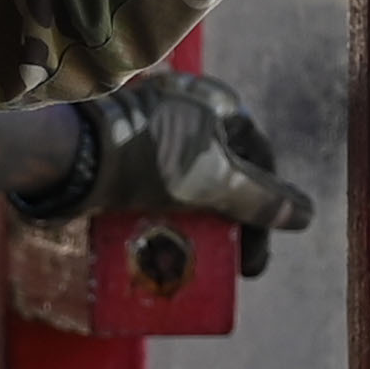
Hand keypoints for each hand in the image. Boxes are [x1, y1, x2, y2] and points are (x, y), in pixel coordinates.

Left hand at [72, 71, 313, 274]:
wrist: (64, 151)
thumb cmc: (146, 160)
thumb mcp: (213, 181)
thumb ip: (262, 199)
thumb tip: (305, 215)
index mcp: (214, 101)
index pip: (257, 158)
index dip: (266, 209)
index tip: (252, 257)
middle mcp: (182, 104)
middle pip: (219, 172)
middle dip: (226, 223)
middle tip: (224, 267)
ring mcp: (145, 122)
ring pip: (182, 181)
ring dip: (192, 222)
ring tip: (187, 260)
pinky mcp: (112, 144)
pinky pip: (145, 182)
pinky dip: (155, 213)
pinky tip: (151, 242)